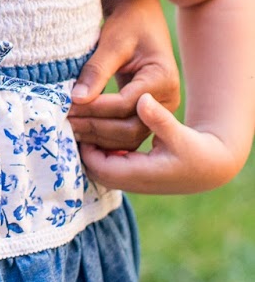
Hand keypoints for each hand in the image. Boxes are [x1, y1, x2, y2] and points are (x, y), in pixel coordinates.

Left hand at [68, 0, 180, 151]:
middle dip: (95, 127)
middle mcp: (166, 101)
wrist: (141, 19)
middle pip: (130, 127)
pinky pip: (126, 134)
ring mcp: (158, 112)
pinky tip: (83, 133)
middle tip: (65, 122)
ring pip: (129, 137)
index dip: (94, 108)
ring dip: (97, 137)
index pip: (125, 104)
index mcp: (162, 79)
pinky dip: (104, 138)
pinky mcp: (146, 116)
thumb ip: (96, 71)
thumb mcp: (112, 42)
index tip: (68, 106)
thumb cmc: (128, 24)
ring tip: (69, 129)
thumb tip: (76, 99)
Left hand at [82, 94, 243, 194]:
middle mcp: (132, 182)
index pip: (98, 165)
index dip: (84, 145)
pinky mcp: (134, 175)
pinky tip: (94, 130)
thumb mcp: (179, 134)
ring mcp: (132, 181)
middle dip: (81, 146)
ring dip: (88, 148)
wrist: (210, 167)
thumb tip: (142, 100)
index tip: (76, 122)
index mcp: (140, 173)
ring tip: (78, 123)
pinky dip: (98, 150)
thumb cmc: (197, 150)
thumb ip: (159, 119)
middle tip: (70, 121)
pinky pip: (107, 165)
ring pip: (98, 167)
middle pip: (93, 168)